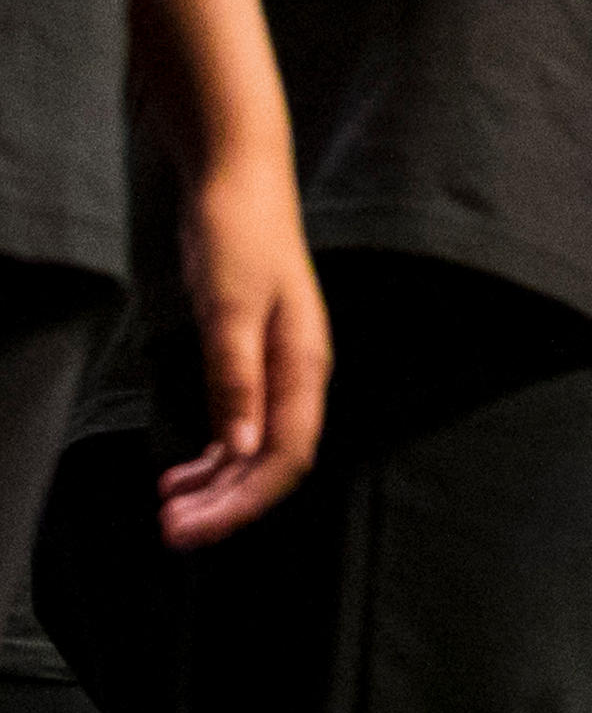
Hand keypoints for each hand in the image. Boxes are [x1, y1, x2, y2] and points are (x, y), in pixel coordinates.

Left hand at [159, 146, 327, 545]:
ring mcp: (277, 368)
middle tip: (169, 531)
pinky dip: (213, 456)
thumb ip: (237, 379)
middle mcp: (298, 375)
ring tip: (167, 509)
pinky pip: (241, 426)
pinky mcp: (253, 358)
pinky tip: (179, 472)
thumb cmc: (237, 238)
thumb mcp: (229, 309)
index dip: (244, 501)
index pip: (286, 456)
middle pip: (272, 462)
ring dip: (216, 486)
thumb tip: (245, 450)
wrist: (238, 181)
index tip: (193, 527)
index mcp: (303, 365)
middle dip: (225, 504)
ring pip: (256, 450)